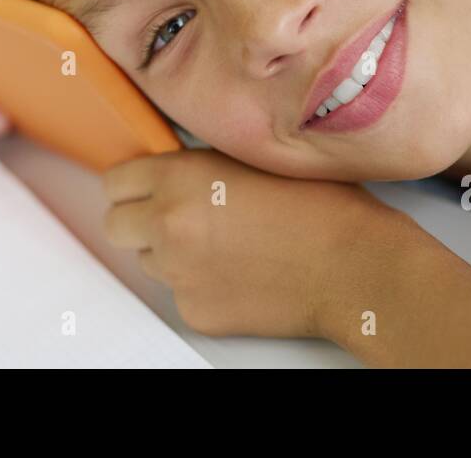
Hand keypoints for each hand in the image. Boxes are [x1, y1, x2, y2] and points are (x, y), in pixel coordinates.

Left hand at [103, 149, 391, 337]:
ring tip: (226, 245)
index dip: (135, 183)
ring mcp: (179, 274)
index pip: (115, 180)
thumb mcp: (256, 158)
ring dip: (173, 253)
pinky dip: (203, 286)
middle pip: (117, 224)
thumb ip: (204, 163)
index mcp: (181, 178)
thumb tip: (177, 170)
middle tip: (178, 218)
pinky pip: (181, 295)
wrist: (355, 268)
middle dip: (140, 220)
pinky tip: (243, 274)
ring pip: (149, 261)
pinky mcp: (197, 312)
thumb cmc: (323, 208)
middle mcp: (169, 225)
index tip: (149, 187)